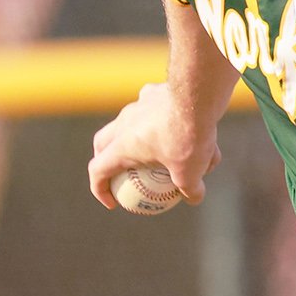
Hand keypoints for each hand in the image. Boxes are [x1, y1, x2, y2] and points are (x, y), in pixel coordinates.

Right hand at [89, 81, 221, 208]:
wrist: (197, 94)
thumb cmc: (187, 136)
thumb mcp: (191, 171)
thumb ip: (190, 188)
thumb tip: (193, 198)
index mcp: (123, 145)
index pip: (98, 170)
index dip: (100, 189)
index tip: (114, 203)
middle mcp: (124, 123)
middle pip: (104, 143)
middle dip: (107, 160)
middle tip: (122, 174)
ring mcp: (137, 104)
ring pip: (130, 123)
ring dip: (142, 140)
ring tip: (165, 153)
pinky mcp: (153, 92)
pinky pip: (151, 108)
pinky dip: (162, 121)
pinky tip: (183, 128)